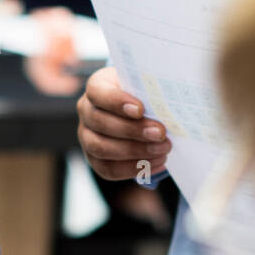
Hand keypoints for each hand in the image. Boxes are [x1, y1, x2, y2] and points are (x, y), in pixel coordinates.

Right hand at [76, 66, 171, 181]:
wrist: (143, 113)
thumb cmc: (145, 95)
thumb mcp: (147, 86)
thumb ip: (152, 91)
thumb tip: (169, 102)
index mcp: (97, 87)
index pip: (97, 92)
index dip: (117, 102)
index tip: (140, 110)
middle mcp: (86, 111)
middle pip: (100, 122)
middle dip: (132, 131)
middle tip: (160, 134)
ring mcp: (87, 137)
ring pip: (101, 148)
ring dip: (134, 152)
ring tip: (162, 150)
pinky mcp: (94, 159)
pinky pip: (108, 169)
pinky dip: (134, 169)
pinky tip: (157, 163)